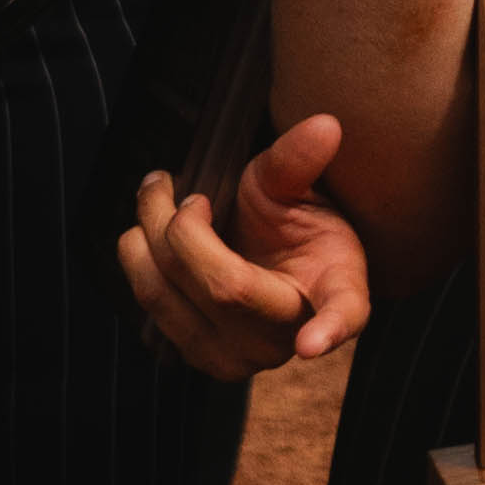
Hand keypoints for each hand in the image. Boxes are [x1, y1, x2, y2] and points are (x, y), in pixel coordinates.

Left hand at [115, 113, 374, 380]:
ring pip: (172, 299)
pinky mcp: (200, 358)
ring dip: (146, 237)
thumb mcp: (299, 188)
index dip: (330, 328)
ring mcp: (241, 357)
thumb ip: (300, 160)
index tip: (311, 343)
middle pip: (223, 287)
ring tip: (154, 193)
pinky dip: (140, 259)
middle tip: (166, 182)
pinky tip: (150, 231)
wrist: (272, 264)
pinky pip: (151, 307)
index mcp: (336, 289)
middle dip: (179, 226)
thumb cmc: (296, 226)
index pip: (343, 314)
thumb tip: (324, 125)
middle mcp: (287, 337)